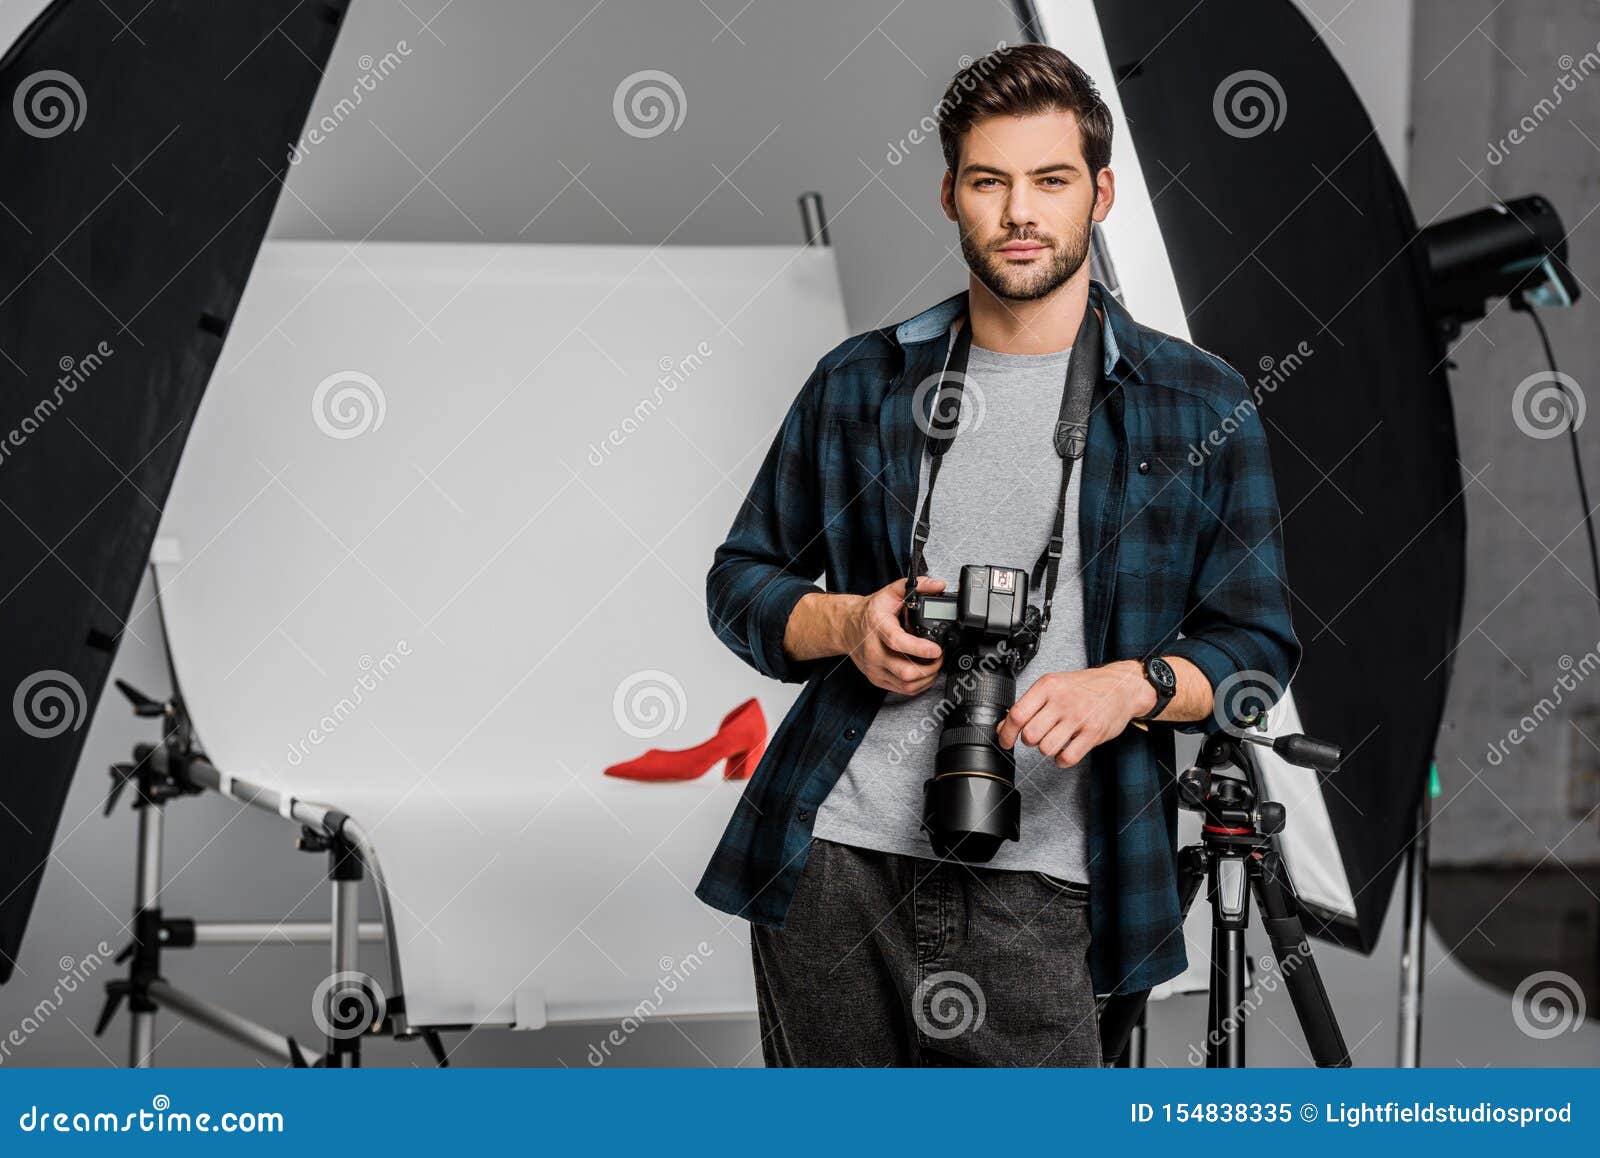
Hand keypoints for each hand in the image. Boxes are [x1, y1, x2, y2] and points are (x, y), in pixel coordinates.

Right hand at [841, 576, 946, 694]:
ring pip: (906, 684)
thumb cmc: (871, 612)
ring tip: (934, 666)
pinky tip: (924, 674)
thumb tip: (938, 585)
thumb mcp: (892, 593)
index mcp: (877, 627)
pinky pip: (902, 690)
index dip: (920, 648)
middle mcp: (874, 651)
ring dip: (927, 678)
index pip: (897, 642)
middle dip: (930, 667)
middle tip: (940, 657)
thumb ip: (917, 585)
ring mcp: (874, 668)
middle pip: (905, 671)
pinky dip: (919, 685)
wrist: (848, 627)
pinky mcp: (877, 679)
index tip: (937, 649)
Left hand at [996, 661, 1155, 767]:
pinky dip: (1062, 759)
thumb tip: (1003, 726)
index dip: (1006, 733)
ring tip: (1055, 739)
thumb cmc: (1084, 688)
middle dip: (1030, 741)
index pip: (1017, 714)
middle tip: (1038, 735)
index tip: (1005, 741)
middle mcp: (1062, 700)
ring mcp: (1079, 717)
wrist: (1121, 686)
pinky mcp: (1094, 732)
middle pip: (1030, 735)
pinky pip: (1068, 757)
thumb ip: (1028, 705)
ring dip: (1047, 749)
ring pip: (1047, 748)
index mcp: (1048, 686)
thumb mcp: (1052, 686)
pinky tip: (1066, 750)